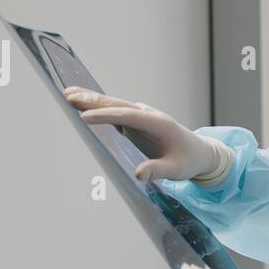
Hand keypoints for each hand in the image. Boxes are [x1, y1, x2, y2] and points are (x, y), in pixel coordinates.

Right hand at [63, 87, 231, 183]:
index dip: (106, 116)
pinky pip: (115, 111)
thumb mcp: (177, 170)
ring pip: (114, 104)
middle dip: (93, 101)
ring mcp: (142, 115)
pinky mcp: (137, 120)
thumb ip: (158, 170)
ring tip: (69, 94)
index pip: (127, 117)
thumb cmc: (188, 161)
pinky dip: (98, 106)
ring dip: (92, 99)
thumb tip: (138, 174)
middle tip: (68, 96)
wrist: (199, 151)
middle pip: (117, 105)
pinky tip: (82, 104)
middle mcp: (148, 115)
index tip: (85, 117)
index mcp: (157, 124)